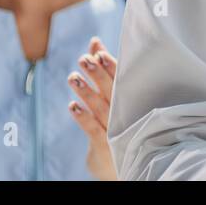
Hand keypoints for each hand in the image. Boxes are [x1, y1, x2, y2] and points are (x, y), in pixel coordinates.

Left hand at [67, 37, 118, 180]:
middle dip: (99, 75)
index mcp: (133, 100)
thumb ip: (104, 67)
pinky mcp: (105, 146)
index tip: (98, 52)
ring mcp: (116, 130)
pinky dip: (84, 118)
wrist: (128, 163)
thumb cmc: (121, 120)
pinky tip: (72, 105)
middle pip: (113, 92)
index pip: (123, 79)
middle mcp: (127, 114)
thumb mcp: (114, 93)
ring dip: (87, 93)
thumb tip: (94, 42)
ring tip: (72, 77)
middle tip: (84, 60)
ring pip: (101, 109)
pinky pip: (94, 130)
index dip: (111, 65)